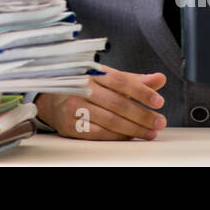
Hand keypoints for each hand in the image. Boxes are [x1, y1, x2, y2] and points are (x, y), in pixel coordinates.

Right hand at [35, 69, 167, 139]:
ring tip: (150, 132)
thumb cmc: (84, 87)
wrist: (50, 99)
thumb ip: (134, 80)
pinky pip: (98, 133)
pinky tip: (130, 136)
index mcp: (93, 72)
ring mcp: (75, 107)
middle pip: (117, 103)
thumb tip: (159, 79)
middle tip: (159, 121)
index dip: (141, 91)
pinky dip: (117, 136)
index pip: (120, 81)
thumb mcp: (107, 78)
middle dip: (142, 115)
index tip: (158, 101)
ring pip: (110, 121)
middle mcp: (82, 88)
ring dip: (134, 128)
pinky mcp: (70, 125)